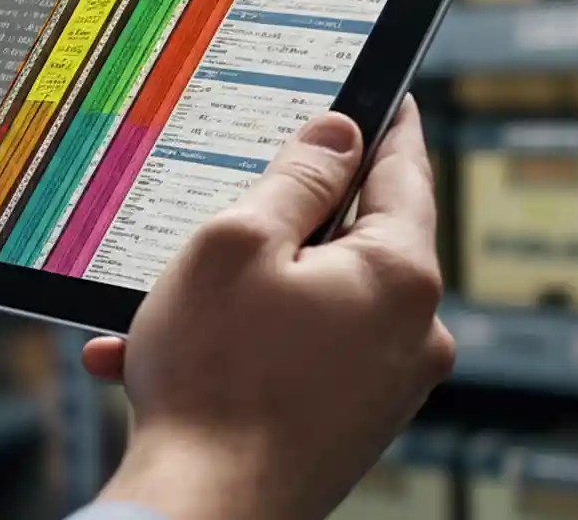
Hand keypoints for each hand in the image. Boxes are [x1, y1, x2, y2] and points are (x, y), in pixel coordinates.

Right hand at [86, 97, 452, 519]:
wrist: (204, 510)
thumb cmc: (214, 380)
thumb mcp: (238, 244)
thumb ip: (296, 179)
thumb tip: (340, 135)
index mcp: (398, 276)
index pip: (403, 172)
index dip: (386, 126)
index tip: (384, 99)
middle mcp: (411, 333)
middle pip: (351, 241)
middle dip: (281, 226)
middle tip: (228, 212)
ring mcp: (385, 386)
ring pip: (312, 303)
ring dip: (243, 297)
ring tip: (166, 310)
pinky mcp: (350, 424)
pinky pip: (299, 355)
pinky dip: (244, 345)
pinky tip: (171, 356)